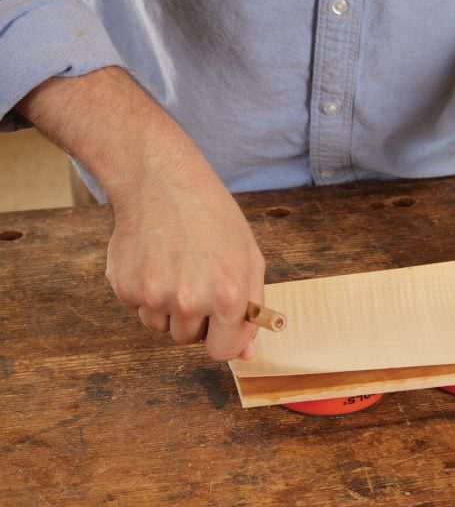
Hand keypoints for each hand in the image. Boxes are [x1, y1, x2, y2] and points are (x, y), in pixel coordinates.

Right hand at [17, 67, 263, 359]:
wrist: (162, 182)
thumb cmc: (214, 218)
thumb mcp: (249, 259)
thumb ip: (250, 309)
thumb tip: (243, 352)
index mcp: (227, 296)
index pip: (222, 351)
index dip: (223, 340)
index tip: (221, 328)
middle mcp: (188, 301)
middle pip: (188, 340)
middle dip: (196, 319)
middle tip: (198, 280)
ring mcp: (153, 295)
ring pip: (161, 326)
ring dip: (169, 308)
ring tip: (177, 267)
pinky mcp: (124, 288)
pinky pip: (139, 308)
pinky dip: (146, 292)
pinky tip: (155, 260)